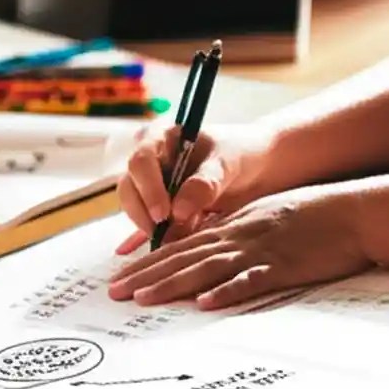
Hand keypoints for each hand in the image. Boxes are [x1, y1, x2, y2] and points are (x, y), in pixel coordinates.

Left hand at [108, 188, 370, 309]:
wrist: (352, 211)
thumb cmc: (311, 216)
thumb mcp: (264, 218)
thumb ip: (235, 233)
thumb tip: (207, 252)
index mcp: (232, 225)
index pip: (181, 244)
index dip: (149, 261)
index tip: (122, 277)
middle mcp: (238, 235)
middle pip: (184, 256)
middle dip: (146, 275)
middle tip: (114, 293)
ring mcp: (259, 251)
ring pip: (206, 267)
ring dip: (173, 284)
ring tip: (144, 299)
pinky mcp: (283, 266)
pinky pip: (250, 281)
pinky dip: (227, 291)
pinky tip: (205, 304)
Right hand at [116, 123, 275, 253]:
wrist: (259, 168)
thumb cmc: (242, 154)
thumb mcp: (228, 163)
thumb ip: (205, 183)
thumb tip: (178, 211)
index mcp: (162, 138)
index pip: (141, 161)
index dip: (148, 188)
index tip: (165, 213)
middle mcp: (151, 161)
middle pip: (129, 187)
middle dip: (142, 212)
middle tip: (163, 232)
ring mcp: (153, 186)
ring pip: (135, 208)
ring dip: (149, 227)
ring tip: (173, 241)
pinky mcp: (161, 209)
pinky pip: (148, 224)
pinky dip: (154, 238)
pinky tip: (156, 250)